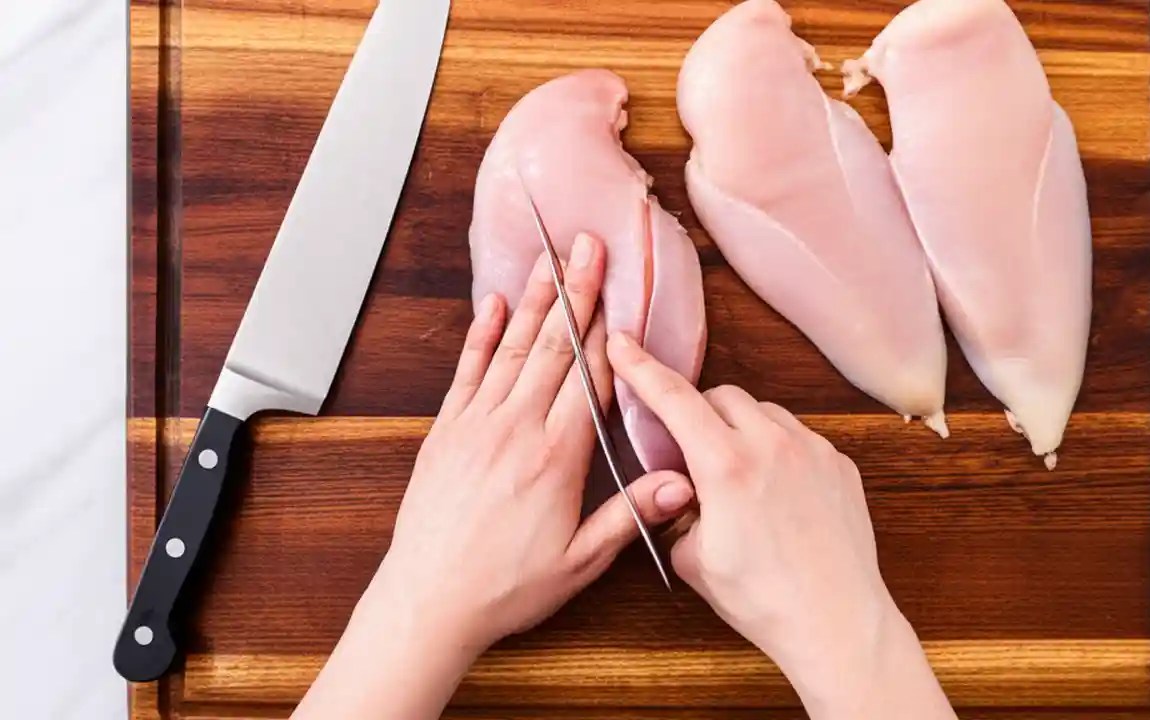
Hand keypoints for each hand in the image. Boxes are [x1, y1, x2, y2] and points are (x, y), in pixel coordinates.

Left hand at [293, 234, 693, 719]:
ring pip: (512, 349)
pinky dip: (480, 335)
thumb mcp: (579, 563)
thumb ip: (629, 515)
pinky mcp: (446, 433)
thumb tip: (681, 482)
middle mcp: (515, 430)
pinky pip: (467, 371)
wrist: (428, 601)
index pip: (589, 379)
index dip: (608, 332)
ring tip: (550, 259)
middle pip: (554, 348)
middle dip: (575, 294)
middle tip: (588, 247)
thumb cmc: (505, 587)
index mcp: (556, 458)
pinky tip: (494, 305)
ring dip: (534, 302)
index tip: (620, 291)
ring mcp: (476, 426)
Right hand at [608, 334, 955, 719]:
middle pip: (721, 395)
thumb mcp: (693, 560)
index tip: (623, 344)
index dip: (641, 368)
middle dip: (698, 411)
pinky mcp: (839, 464)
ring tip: (736, 474)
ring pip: (763, 412)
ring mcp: (813, 450)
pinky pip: (799, 437)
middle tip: (688, 448)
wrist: (836, 622)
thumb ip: (676, 512)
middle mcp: (773, 445)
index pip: (674, 398)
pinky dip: (778, 450)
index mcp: (727, 466)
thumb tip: (677, 493)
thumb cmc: (763, 600)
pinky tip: (775, 492)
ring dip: (740, 428)